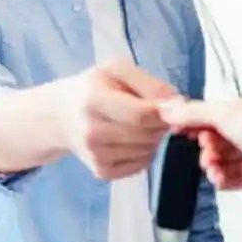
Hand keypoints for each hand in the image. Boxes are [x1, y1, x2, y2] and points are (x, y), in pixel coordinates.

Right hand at [58, 59, 177, 180]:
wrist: (62, 114)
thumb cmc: (94, 87)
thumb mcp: (118, 70)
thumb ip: (151, 84)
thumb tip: (179, 106)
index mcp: (94, 100)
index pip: (141, 115)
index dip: (165, 112)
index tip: (174, 106)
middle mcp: (92, 132)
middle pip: (147, 135)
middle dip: (161, 124)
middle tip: (155, 112)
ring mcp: (96, 155)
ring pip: (147, 151)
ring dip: (154, 137)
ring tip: (140, 123)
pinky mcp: (101, 171)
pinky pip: (141, 165)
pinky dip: (145, 152)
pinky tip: (133, 138)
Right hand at [159, 98, 241, 189]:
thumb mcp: (224, 114)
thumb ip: (193, 113)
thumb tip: (165, 108)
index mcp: (232, 112)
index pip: (202, 117)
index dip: (188, 124)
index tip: (174, 130)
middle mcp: (238, 132)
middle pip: (207, 142)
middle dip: (203, 148)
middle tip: (208, 149)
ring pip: (215, 162)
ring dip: (210, 166)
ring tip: (215, 168)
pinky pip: (227, 180)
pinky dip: (221, 180)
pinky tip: (220, 178)